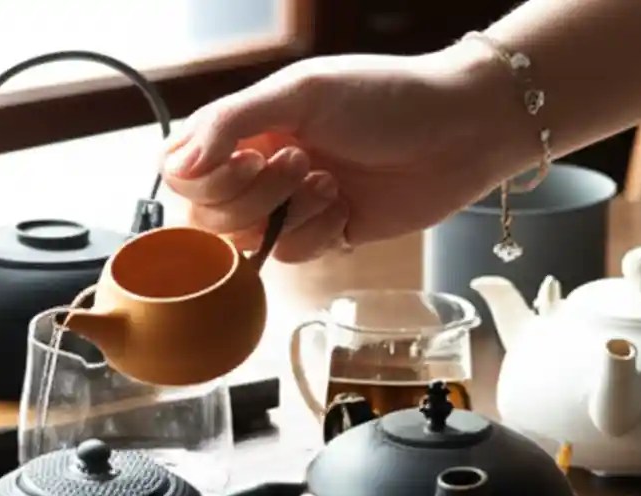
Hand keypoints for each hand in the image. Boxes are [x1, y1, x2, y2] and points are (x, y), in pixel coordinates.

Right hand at [161, 46, 528, 262]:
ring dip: (289, 214)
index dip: (206, 177)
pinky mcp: (323, 236)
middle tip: (302, 163)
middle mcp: (259, 168)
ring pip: (247, 241)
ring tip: (330, 182)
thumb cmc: (386, 96)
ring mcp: (290, 206)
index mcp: (245, 127)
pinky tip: (347, 207)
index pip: (181, 171)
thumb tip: (179, 166)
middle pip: (207, 215)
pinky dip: (317, 234)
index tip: (251, 156)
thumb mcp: (302, 92)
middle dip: (255, 196)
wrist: (461, 130)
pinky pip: (290, 257)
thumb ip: (231, 122)